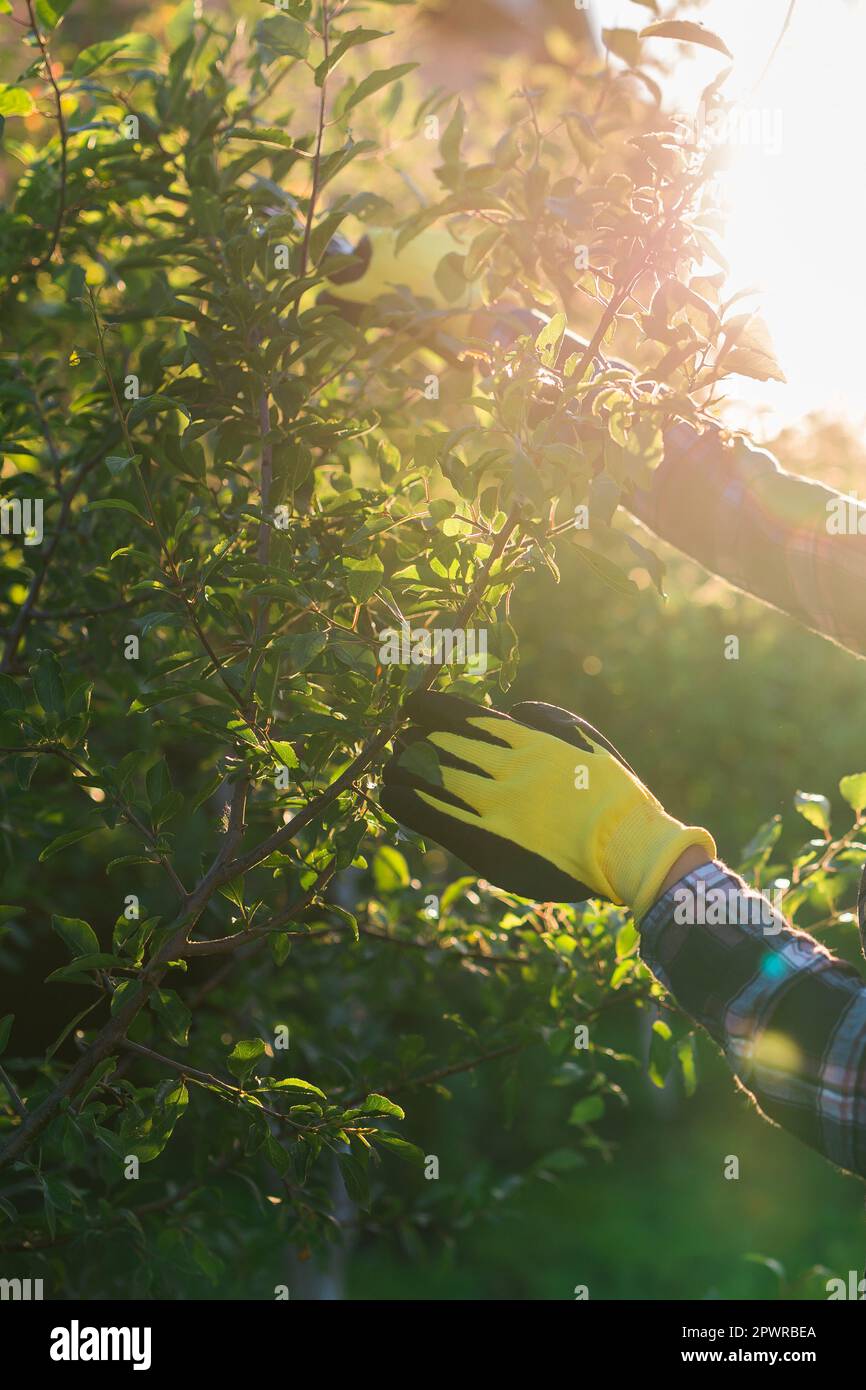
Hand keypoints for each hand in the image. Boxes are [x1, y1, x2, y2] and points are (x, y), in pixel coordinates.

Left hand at [380, 692, 714, 919]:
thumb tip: (512, 707)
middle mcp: (501, 768)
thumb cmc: (612, 792)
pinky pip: (426, 817)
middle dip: (411, 739)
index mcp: (523, 739)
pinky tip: (389, 795)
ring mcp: (489, 806)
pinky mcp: (483, 844)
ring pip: (424, 776)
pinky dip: (402, 803)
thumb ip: (546, 717)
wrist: (627, 847)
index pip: (458, 713)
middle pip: (435, 743)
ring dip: (401, 767)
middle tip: (401, 740)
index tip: (412, 707)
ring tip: (392, 766)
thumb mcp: (585, 737)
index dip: (427, 707)